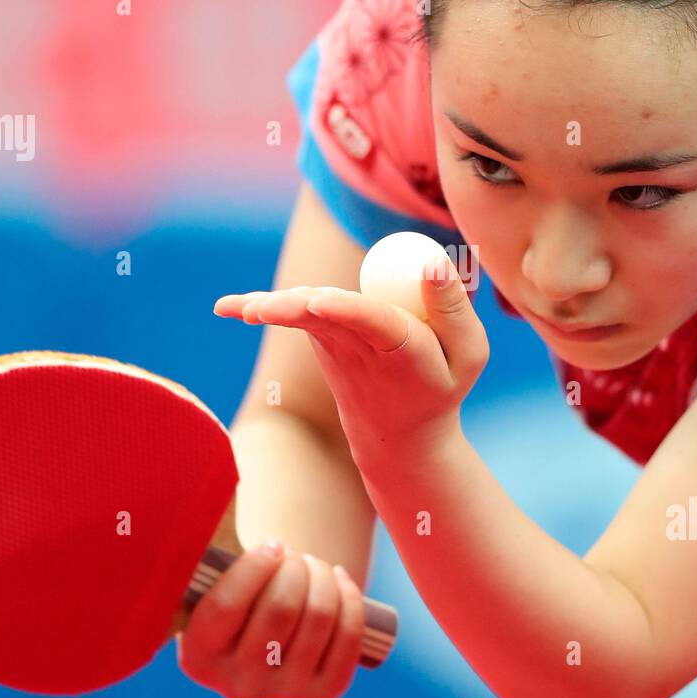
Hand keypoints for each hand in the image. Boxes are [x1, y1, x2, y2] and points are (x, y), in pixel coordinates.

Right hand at [177, 540, 365, 697]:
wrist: (266, 638)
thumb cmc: (237, 596)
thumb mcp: (211, 584)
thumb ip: (209, 556)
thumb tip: (222, 516)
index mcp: (198, 660)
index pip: (225, 606)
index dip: (255, 566)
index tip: (272, 544)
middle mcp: (238, 687)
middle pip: (280, 608)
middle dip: (295, 565)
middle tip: (294, 554)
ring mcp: (283, 694)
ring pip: (318, 616)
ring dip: (323, 575)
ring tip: (314, 564)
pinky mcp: (323, 693)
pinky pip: (349, 636)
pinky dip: (350, 597)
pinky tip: (339, 579)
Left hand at [213, 255, 488, 468]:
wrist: (399, 438)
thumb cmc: (441, 386)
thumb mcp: (471, 354)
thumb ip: (454, 308)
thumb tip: (432, 259)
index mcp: (403, 353)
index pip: (373, 324)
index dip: (346, 310)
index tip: (319, 301)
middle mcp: (361, 351)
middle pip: (324, 320)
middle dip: (292, 311)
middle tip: (256, 309)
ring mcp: (333, 349)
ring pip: (303, 318)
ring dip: (271, 309)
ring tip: (235, 309)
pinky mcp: (319, 341)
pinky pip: (293, 313)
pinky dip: (262, 308)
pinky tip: (226, 308)